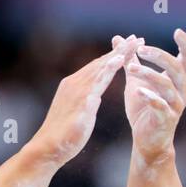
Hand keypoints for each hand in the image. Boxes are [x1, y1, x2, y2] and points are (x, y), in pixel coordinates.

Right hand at [28, 36, 140, 168]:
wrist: (48, 148)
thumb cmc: (63, 134)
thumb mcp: (79, 113)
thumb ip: (87, 102)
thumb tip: (95, 98)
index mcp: (74, 85)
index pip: (97, 67)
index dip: (114, 55)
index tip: (129, 46)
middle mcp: (75, 84)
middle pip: (101, 63)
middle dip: (120, 50)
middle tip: (137, 37)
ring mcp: (77, 92)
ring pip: (100, 69)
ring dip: (117, 55)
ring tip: (132, 45)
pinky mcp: (81, 103)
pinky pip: (97, 83)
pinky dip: (108, 71)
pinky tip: (118, 62)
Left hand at [116, 28, 185, 163]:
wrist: (147, 140)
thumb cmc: (143, 108)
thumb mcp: (135, 80)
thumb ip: (130, 60)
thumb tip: (119, 38)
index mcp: (178, 80)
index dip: (185, 44)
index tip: (177, 31)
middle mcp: (181, 91)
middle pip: (177, 68)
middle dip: (159, 56)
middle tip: (140, 49)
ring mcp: (175, 106)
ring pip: (167, 86)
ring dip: (149, 75)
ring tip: (130, 69)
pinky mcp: (166, 120)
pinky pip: (161, 106)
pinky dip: (150, 97)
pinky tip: (138, 91)